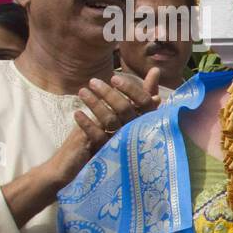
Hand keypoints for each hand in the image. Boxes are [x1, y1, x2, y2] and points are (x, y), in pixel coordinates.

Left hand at [52, 69, 161, 184]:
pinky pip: (97, 136)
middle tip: (93, 82)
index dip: (130, 89)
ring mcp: (123, 141)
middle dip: (108, 94)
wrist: (119, 163)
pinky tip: (77, 113)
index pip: (144, 102)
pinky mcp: (108, 152)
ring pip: (110, 120)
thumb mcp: (140, 111)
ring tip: (82, 92)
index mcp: (148, 119)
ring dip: (94, 104)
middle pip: (125, 109)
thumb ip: (146, 92)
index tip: (114, 78)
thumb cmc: (131, 130)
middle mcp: (138, 130)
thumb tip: (155, 70)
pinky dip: (86, 123)